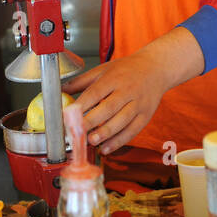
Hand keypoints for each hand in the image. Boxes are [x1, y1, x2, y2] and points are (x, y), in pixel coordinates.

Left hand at [61, 28, 204, 155]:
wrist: (156, 68)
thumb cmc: (127, 69)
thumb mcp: (104, 69)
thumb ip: (82, 81)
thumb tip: (61, 90)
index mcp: (113, 78)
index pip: (95, 92)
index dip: (81, 105)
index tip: (67, 116)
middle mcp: (127, 90)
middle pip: (108, 108)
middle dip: (91, 122)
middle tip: (77, 133)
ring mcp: (138, 104)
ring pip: (121, 121)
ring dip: (105, 133)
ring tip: (91, 141)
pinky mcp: (145, 115)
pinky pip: (132, 131)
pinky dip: (119, 141)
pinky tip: (106, 148)